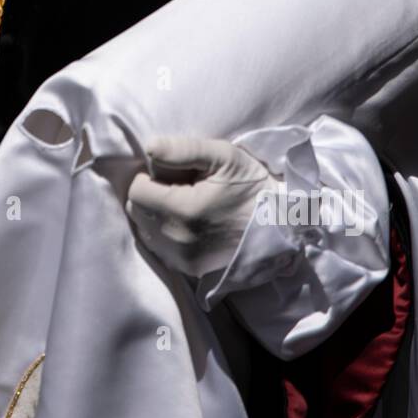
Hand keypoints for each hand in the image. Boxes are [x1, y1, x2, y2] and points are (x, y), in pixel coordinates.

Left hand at [126, 134, 279, 278]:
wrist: (281, 223)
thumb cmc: (251, 185)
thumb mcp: (223, 156)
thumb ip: (182, 149)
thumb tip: (148, 148)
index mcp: (182, 211)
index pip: (136, 192)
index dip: (149, 177)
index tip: (173, 173)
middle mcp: (177, 241)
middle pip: (138, 212)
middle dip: (151, 195)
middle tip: (180, 187)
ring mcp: (183, 259)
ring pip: (146, 231)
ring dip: (156, 215)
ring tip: (187, 204)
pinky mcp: (190, 270)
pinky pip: (160, 247)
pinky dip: (166, 233)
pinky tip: (190, 223)